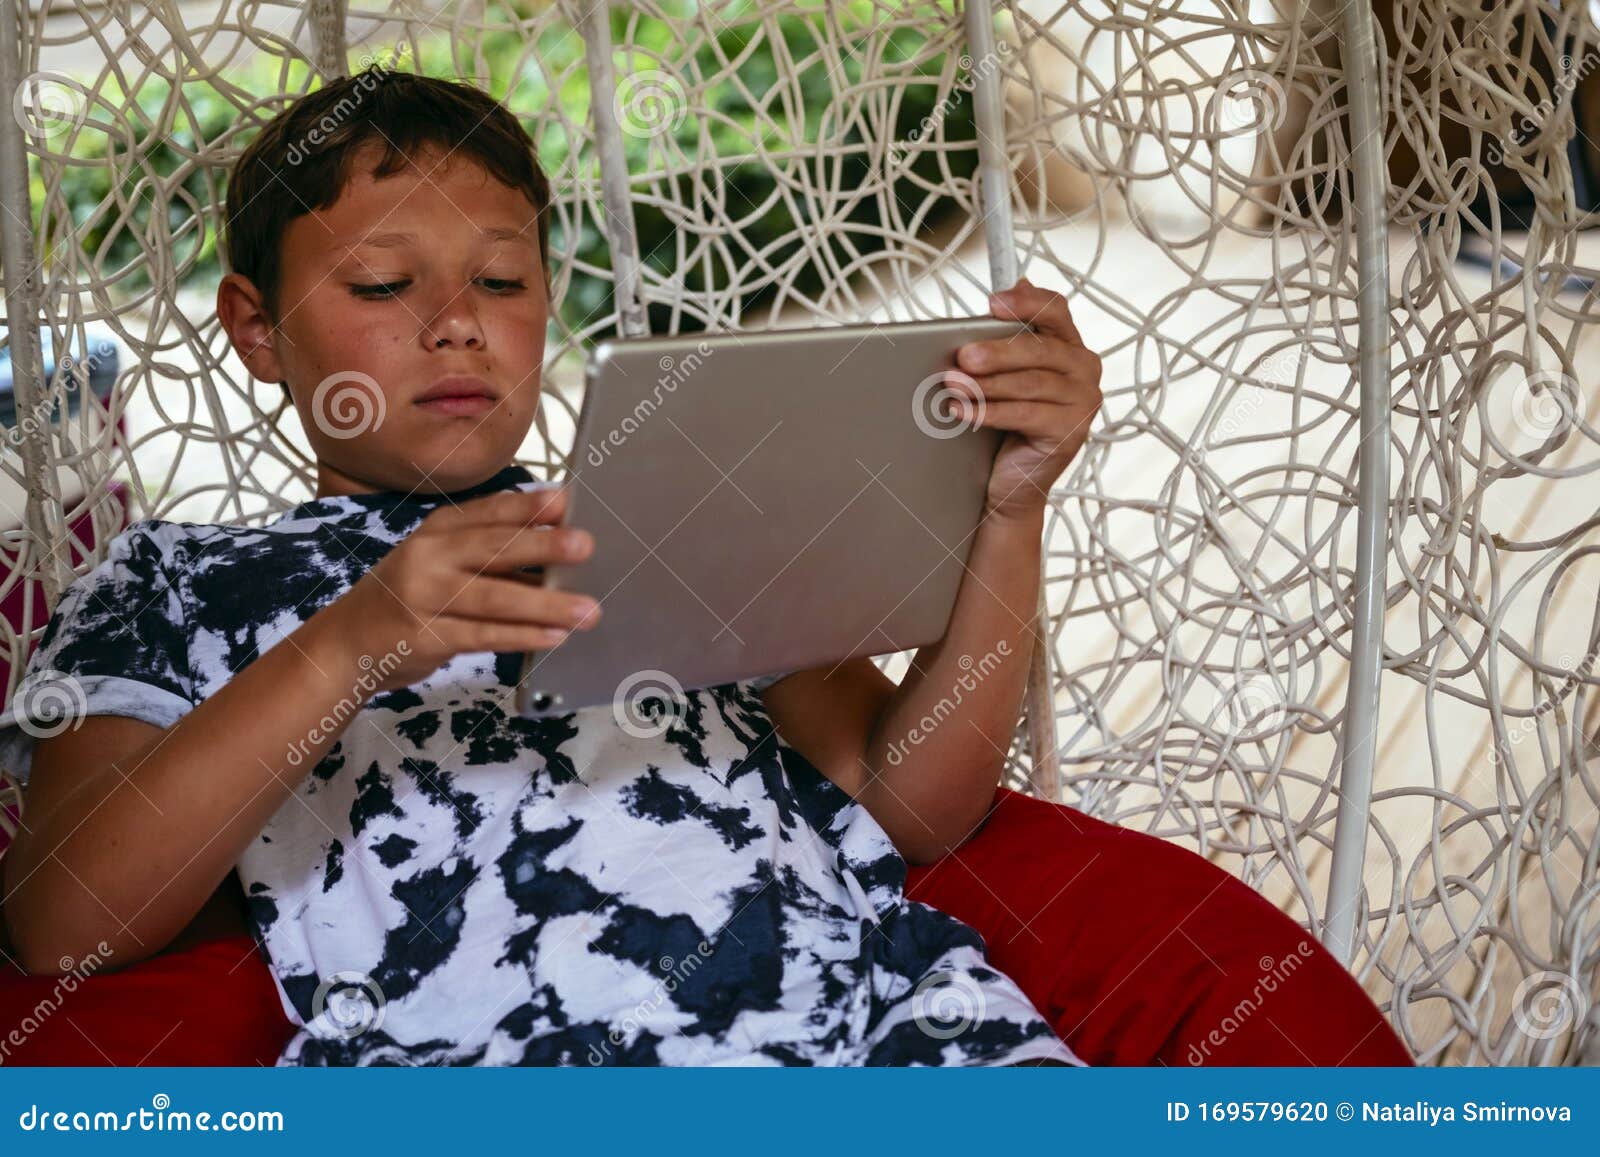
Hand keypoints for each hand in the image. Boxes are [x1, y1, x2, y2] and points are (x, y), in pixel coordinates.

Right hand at [313, 484, 601, 694]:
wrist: (347, 642)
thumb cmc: (411, 597)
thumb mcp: (442, 561)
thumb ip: (493, 555)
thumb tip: (560, 549)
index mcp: (439, 530)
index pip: (488, 513)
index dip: (527, 506)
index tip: (565, 501)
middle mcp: (430, 556)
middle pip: (493, 548)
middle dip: (543, 546)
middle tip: (585, 546)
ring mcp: (425, 597)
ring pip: (495, 598)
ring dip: (546, 605)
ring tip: (588, 611)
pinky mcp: (427, 636)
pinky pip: (484, 635)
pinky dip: (522, 636)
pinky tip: (554, 637)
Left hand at [951, 277, 1101, 522]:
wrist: (1012, 481)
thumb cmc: (1006, 424)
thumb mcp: (1003, 377)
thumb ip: (1002, 343)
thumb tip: (987, 311)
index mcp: (1069, 346)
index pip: (1055, 310)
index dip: (1026, 303)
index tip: (993, 303)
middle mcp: (1084, 369)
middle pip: (1040, 349)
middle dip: (997, 351)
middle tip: (964, 356)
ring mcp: (1083, 401)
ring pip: (1031, 383)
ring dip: (987, 384)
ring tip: (954, 384)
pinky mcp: (1072, 432)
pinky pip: (1026, 415)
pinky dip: (989, 412)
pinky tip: (963, 410)